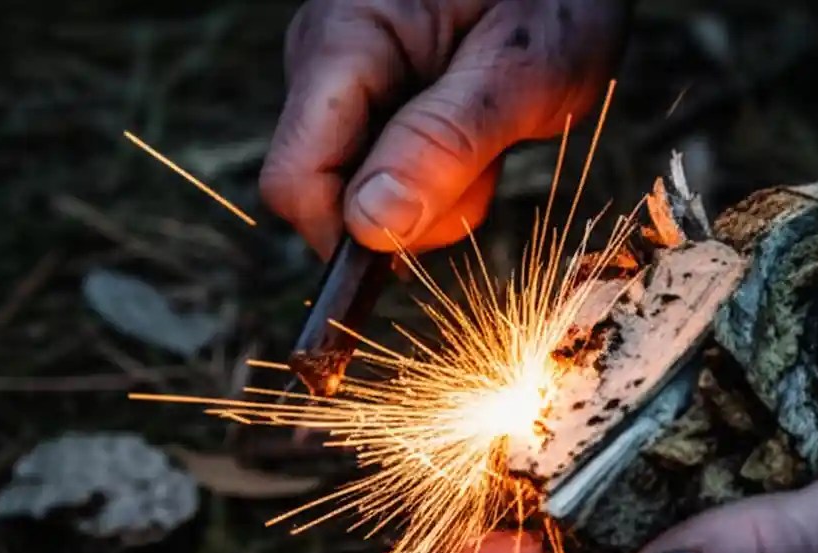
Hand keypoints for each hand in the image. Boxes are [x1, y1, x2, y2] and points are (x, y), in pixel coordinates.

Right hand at [258, 0, 630, 258]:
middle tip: (488, 155)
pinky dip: (442, 175)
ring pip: (367, 194)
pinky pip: (392, 173)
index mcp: (344, 40)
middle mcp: (326, 62)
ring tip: (492, 130)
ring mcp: (346, 84)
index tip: (421, 247)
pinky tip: (477, 131)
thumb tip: (371, 226)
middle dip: (413, 208)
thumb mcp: (522, 67)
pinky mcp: (374, 104)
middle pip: (329, 194)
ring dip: (439, 192)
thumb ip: (445, 143)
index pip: (295, 178)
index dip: (346, 235)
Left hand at [456, 334, 817, 552]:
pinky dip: (662, 438)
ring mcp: (792, 546)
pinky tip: (617, 398)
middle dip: (560, 534)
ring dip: (600, 479)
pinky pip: (711, 471)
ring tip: (522, 436)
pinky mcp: (800, 487)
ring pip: (670, 521)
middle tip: (477, 482)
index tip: (470, 549)